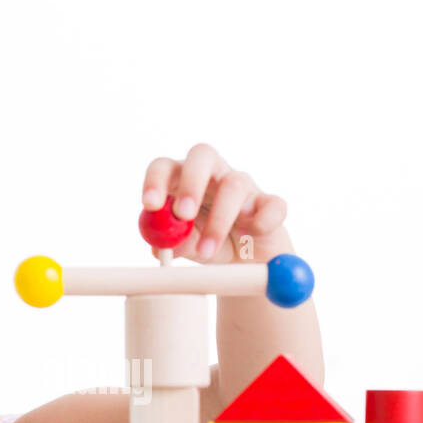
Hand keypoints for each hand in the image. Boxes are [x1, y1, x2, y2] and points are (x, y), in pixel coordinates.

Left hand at [141, 143, 293, 263]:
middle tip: (183, 214)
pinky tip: (251, 237)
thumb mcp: (187, 249)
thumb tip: (160, 244)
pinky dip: (261, 222)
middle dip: (191, 183)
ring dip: (218, 222)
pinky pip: (272, 205)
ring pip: (234, 185)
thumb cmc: (208, 247)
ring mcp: (244, 186)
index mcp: (182, 180)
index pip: (165, 167)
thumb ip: (174, 244)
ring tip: (207, 252)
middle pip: (202, 156)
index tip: (150, 205)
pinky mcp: (271, 204)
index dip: (155, 181)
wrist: (246, 266)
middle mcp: (213, 175)